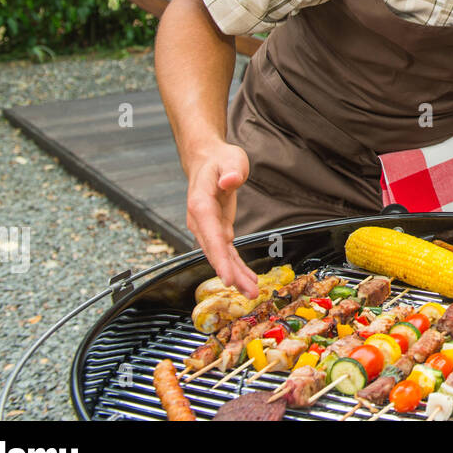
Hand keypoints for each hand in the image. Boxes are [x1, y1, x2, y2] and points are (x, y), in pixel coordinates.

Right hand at [184, 141, 257, 298]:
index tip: (228, 277)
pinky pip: (227, 252)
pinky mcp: (218, 229)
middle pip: (214, 252)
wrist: (207, 160)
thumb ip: (231, 172)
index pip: (210, 236)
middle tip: (247, 291)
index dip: (219, 258)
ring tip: (252, 292)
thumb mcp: (230, 160)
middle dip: (230, 274)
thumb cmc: (219, 159)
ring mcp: (208, 228)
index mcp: (200, 205)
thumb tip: (228, 182)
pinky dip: (237, 266)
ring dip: (236, 275)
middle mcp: (200, 221)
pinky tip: (248, 279)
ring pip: (221, 256)